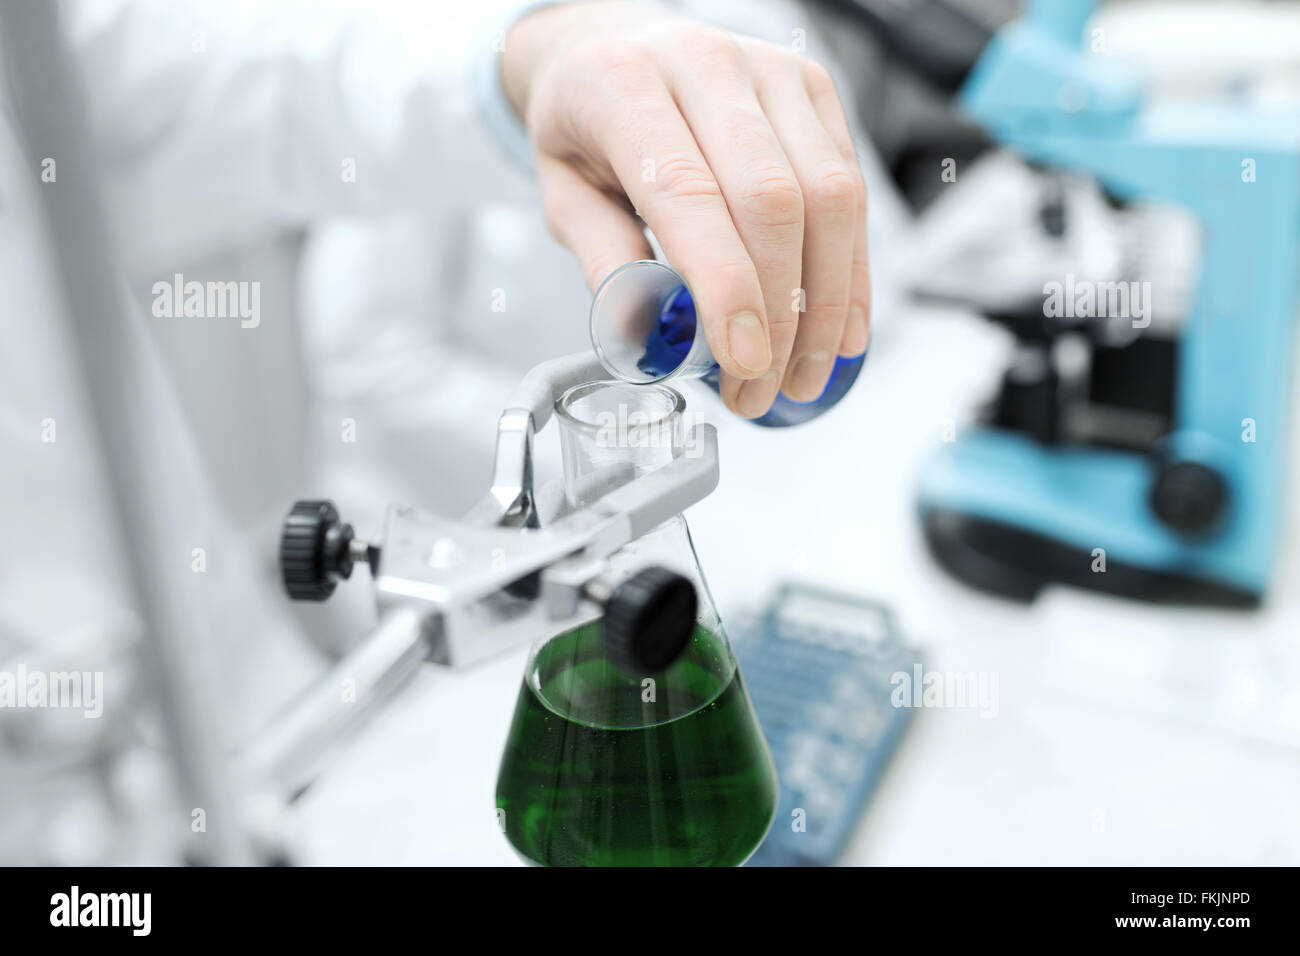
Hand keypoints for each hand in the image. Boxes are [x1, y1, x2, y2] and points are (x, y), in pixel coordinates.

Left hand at [500, 1, 869, 417]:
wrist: (613, 47)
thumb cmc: (586, 127)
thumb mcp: (563, 195)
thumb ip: (603, 263)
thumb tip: (650, 339)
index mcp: (625, 85)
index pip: (689, 191)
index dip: (725, 283)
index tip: (740, 359)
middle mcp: (706, 64)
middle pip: (773, 199)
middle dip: (779, 314)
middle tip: (759, 388)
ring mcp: (771, 72)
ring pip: (829, 196)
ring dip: (824, 305)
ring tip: (800, 377)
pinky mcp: (815, 90)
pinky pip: (851, 190)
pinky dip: (850, 272)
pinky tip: (838, 333)